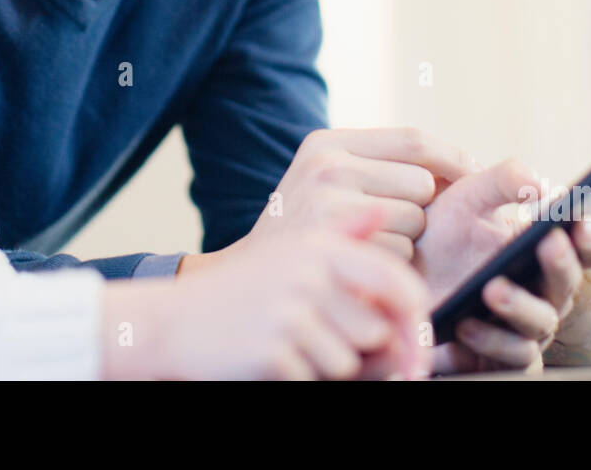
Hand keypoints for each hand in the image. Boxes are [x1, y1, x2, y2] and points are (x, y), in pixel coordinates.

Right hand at [101, 209, 432, 379]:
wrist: (174, 322)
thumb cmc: (243, 291)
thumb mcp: (291, 250)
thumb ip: (343, 232)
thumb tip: (383, 211)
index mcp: (321, 243)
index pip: (401, 281)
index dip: (417, 318)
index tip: (417, 344)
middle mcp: (310, 271)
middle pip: (382, 328)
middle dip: (367, 348)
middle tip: (330, 341)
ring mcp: (292, 310)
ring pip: (355, 359)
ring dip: (333, 363)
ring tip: (295, 343)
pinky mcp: (275, 350)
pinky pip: (323, 379)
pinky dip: (306, 377)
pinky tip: (276, 357)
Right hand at [231, 127, 478, 261]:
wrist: (240, 287)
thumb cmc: (300, 233)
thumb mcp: (324, 182)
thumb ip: (376, 165)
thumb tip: (464, 164)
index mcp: (325, 144)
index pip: (414, 139)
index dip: (452, 159)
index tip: (472, 175)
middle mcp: (324, 168)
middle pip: (421, 185)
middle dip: (421, 211)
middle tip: (389, 229)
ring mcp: (326, 208)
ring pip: (414, 226)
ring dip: (403, 246)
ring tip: (363, 253)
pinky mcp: (334, 248)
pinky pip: (396, 261)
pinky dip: (387, 273)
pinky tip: (356, 273)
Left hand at [413, 161, 590, 373]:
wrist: (401, 269)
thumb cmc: (443, 231)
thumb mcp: (470, 195)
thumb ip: (506, 180)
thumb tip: (541, 184)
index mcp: (545, 250)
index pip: (589, 249)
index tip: (582, 221)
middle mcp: (542, 291)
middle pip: (568, 285)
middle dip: (561, 263)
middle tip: (547, 242)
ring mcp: (522, 326)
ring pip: (540, 325)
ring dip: (520, 306)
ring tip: (492, 288)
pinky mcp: (497, 355)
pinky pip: (511, 358)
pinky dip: (491, 343)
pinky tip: (465, 325)